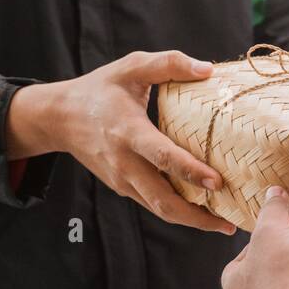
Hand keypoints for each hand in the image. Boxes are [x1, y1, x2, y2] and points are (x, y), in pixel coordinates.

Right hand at [6, 50, 236, 233]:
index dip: (190, 171)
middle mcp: (124, 162)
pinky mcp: (121, 187)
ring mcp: (122, 179)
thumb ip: (169, 63)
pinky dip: (177, 212)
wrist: (59, 117)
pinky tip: (202, 211)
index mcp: (128, 130)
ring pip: (158, 209)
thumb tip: (209, 69)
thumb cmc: (101, 88)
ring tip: (223, 225)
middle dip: (196, 216)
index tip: (218, 182)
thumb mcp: (132, 66)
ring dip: (190, 221)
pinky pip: (152, 203)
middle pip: (162, 200)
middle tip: (229, 223)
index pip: (162, 157)